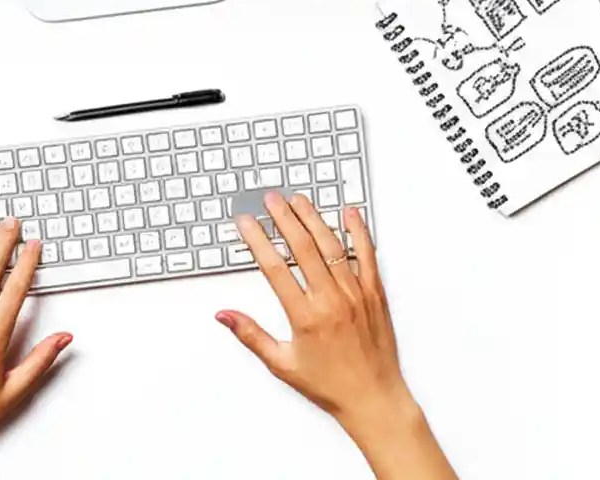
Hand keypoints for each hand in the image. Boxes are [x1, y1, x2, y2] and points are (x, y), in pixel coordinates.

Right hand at [217, 193, 455, 479]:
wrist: (374, 398)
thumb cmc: (331, 385)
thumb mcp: (281, 364)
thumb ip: (251, 335)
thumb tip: (224, 315)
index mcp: (305, 317)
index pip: (275, 268)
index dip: (258, 240)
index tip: (247, 223)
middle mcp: (331, 300)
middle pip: (303, 247)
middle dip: (283, 218)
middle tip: (270, 200)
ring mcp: (356, 294)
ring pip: (332, 246)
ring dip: (313, 218)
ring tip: (299, 200)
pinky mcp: (375, 294)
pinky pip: (367, 255)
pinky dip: (358, 232)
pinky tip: (350, 214)